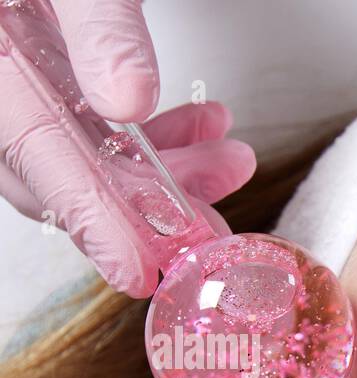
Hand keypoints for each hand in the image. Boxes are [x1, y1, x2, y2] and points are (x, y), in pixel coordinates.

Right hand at [0, 0, 255, 295]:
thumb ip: (97, 22)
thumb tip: (126, 100)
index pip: (34, 154)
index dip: (93, 221)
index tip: (142, 270)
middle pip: (56, 167)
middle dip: (146, 206)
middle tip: (214, 232)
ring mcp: (10, 66)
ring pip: (78, 147)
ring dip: (162, 167)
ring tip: (231, 157)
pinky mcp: (35, 60)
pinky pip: (83, 118)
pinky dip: (146, 132)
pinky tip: (201, 122)